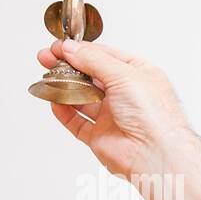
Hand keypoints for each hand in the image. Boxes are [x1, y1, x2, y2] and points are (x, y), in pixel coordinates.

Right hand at [38, 39, 200, 199]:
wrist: (154, 153)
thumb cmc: (154, 114)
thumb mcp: (123, 74)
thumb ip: (93, 60)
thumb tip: (71, 49)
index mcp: (138, 74)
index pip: (104, 56)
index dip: (80, 50)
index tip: (59, 46)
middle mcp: (125, 94)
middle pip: (90, 75)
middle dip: (67, 66)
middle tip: (46, 59)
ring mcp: (112, 116)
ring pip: (81, 98)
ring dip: (63, 88)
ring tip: (47, 78)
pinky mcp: (100, 136)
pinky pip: (77, 122)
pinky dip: (64, 112)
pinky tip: (54, 101)